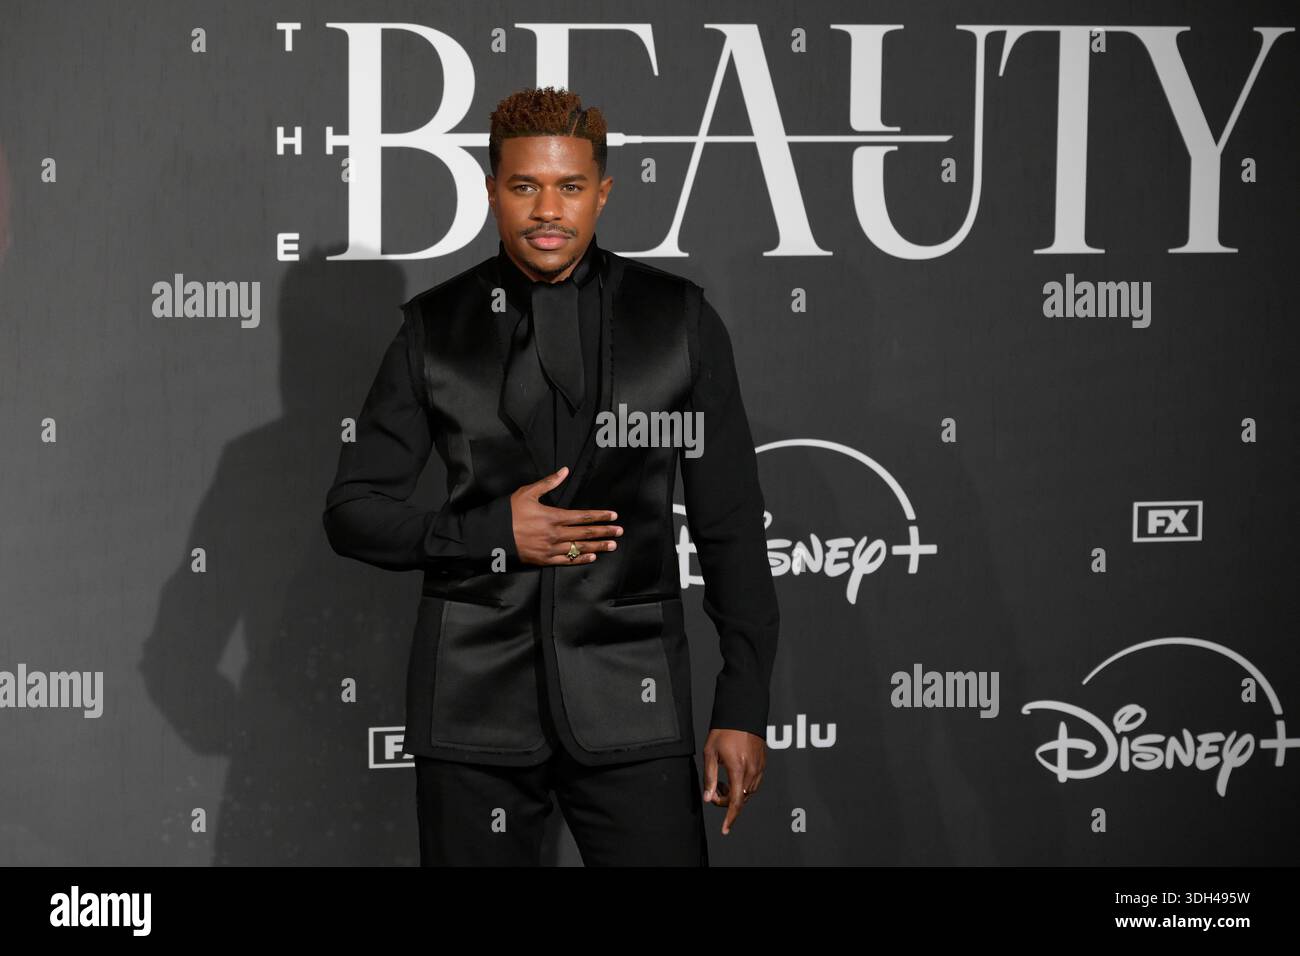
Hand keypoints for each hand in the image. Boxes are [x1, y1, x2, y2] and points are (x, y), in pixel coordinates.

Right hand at [509, 466, 623, 565]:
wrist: (492, 536)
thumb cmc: (508, 512)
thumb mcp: (527, 493)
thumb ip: (548, 483)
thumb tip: (565, 471)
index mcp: (553, 516)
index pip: (583, 516)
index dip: (600, 516)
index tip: (613, 515)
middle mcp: (555, 534)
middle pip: (585, 533)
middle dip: (604, 531)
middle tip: (619, 531)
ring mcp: (550, 549)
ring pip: (579, 548)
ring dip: (598, 546)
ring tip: (612, 545)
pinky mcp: (544, 560)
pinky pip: (567, 561)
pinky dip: (581, 559)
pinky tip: (592, 557)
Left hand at [701, 728, 764, 833]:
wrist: (742, 714)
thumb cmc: (724, 731)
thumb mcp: (710, 753)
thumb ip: (709, 777)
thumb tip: (708, 797)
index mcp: (738, 768)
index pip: (736, 801)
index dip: (730, 817)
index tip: (725, 829)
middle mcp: (751, 770)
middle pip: (741, 798)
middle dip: (726, 800)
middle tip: (713, 790)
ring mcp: (759, 766)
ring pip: (749, 792)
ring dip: (736, 793)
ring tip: (722, 781)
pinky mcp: (762, 763)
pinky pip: (754, 782)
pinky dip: (743, 785)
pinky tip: (733, 775)